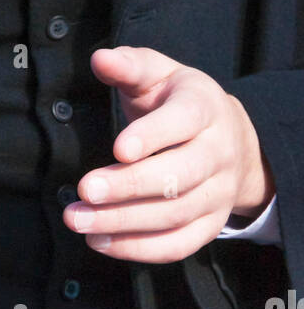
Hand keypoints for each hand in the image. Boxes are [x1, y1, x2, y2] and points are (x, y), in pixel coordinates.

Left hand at [62, 46, 275, 262]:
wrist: (230, 135)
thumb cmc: (178, 99)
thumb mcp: (158, 72)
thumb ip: (128, 65)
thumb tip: (100, 59)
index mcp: (204, 108)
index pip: (183, 122)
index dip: (151, 136)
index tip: (117, 148)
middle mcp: (218, 153)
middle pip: (178, 177)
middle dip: (129, 186)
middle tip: (85, 191)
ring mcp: (218, 192)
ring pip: (175, 215)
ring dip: (124, 223)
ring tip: (79, 220)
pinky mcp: (211, 224)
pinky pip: (179, 244)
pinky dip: (140, 249)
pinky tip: (101, 241)